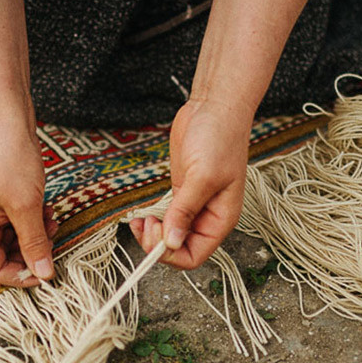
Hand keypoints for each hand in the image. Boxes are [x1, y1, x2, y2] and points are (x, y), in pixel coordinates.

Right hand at [0, 120, 56, 286]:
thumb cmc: (11, 162)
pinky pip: (16, 226)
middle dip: (32, 251)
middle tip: (52, 238)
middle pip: (5, 258)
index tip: (46, 270)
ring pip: (15, 242)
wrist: (8, 126)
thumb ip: (35, 244)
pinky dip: (33, 223)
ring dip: (36, 236)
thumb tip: (44, 274)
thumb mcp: (27, 208)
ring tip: (50, 219)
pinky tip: (46, 210)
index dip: (22, 275)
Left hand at [129, 99, 250, 268]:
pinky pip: (166, 217)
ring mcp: (194, 204)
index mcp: (221, 219)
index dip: (172, 253)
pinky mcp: (182, 191)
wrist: (214, 107)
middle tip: (144, 224)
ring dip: (152, 234)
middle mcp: (209, 216)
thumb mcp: (202, 176)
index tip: (156, 234)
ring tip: (140, 220)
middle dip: (158, 243)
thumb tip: (171, 243)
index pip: (195, 256)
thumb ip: (186, 211)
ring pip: (171, 235)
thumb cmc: (218, 138)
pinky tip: (141, 214)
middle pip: (180, 248)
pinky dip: (152, 220)